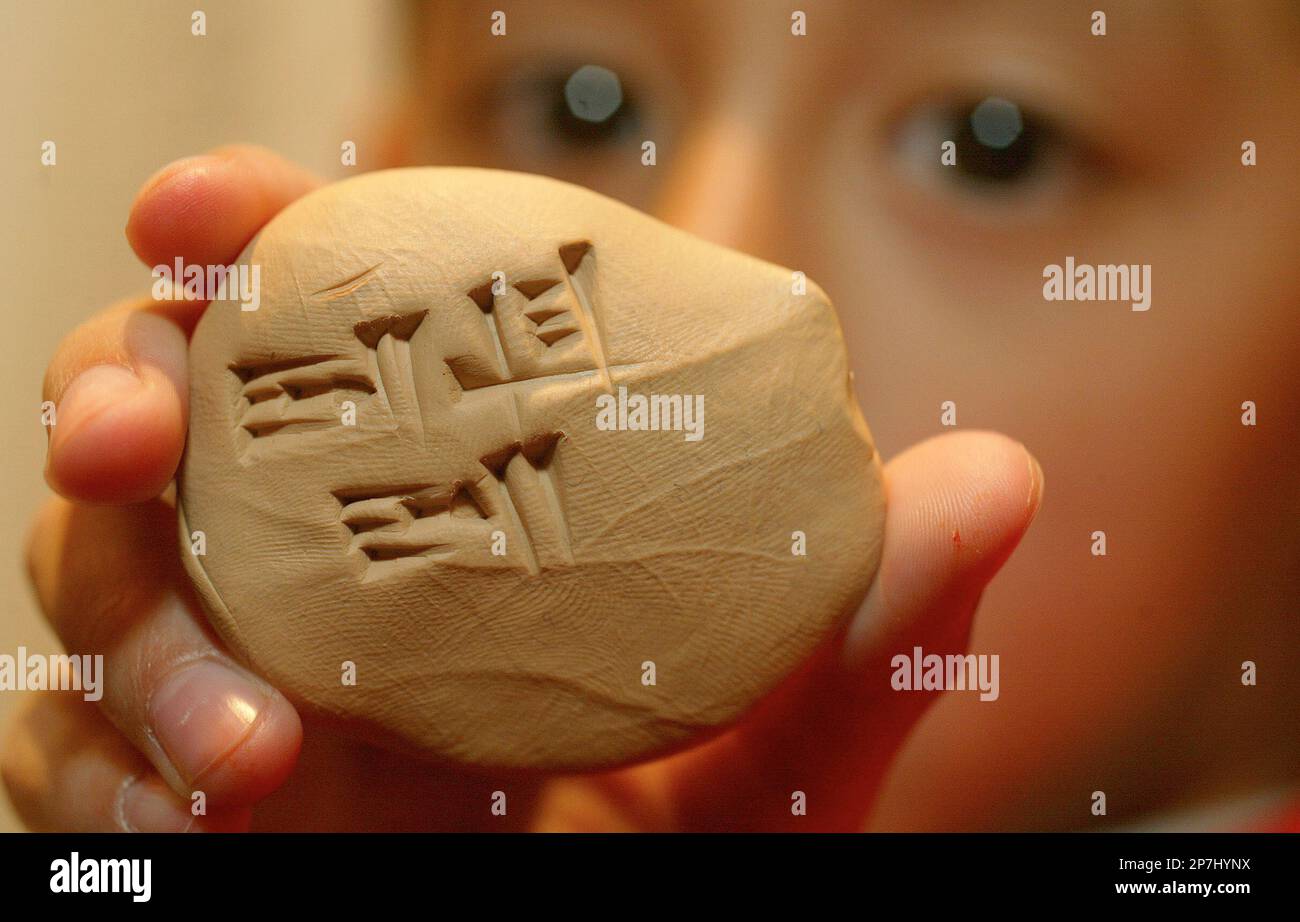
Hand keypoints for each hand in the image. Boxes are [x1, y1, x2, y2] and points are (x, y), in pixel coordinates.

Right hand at [3, 146, 1040, 830]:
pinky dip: (97, 773)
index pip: (340, 319)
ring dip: (125, 631)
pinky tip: (192, 809)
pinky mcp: (175, 789)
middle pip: (163, 420)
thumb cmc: (686, 850)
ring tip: (244, 741)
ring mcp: (239, 667)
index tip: (211, 207)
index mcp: (458, 494)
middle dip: (115, 390)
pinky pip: (65, 754)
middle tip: (129, 428)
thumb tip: (998, 480)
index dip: (259, 241)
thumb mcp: (780, 754)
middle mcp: (330, 559)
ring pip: (91, 583)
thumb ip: (862, 628)